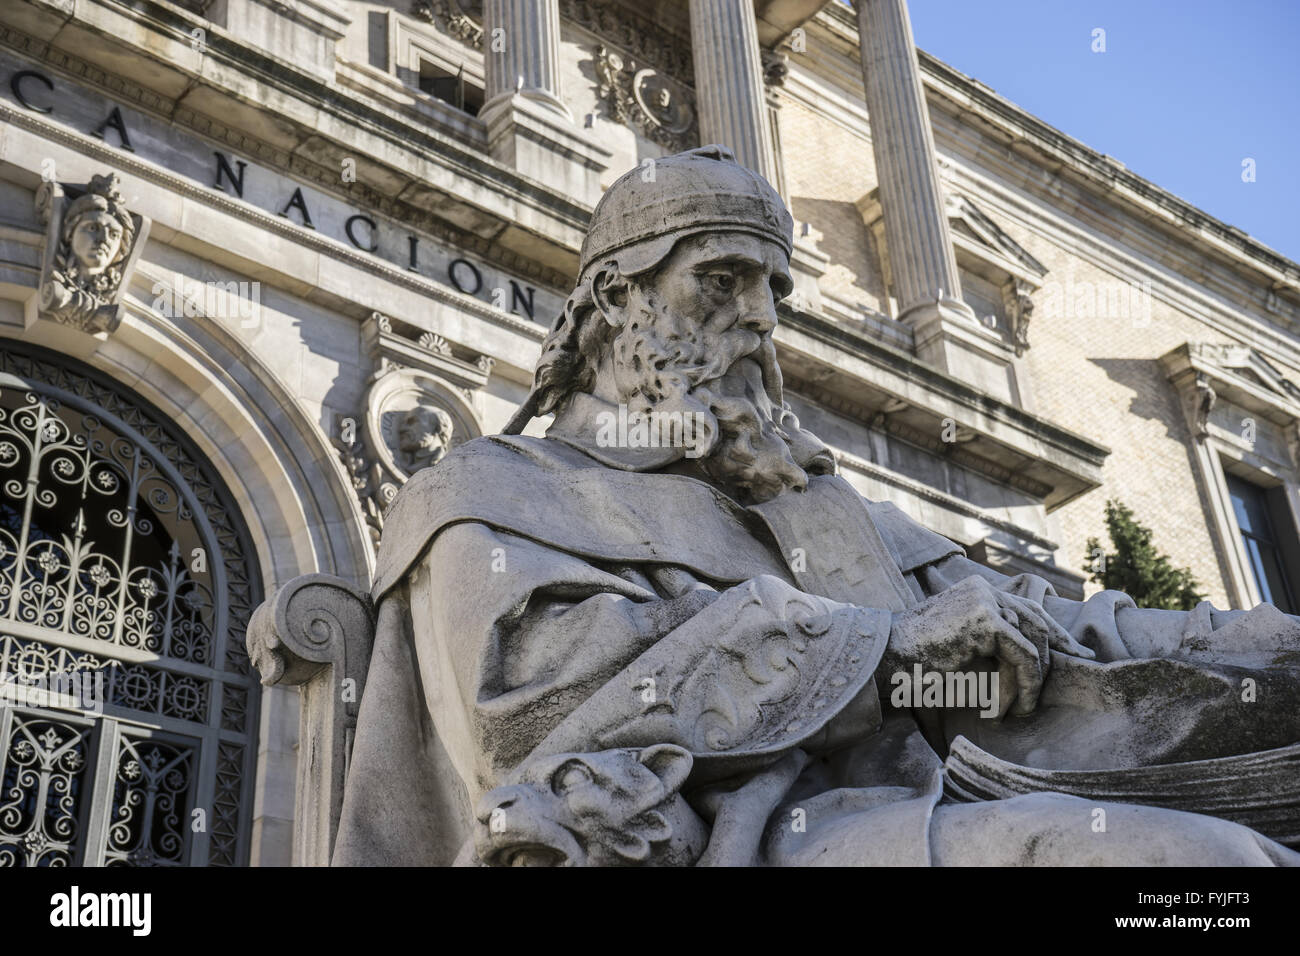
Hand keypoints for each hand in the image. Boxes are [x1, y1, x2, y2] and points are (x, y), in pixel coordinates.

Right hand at [884, 575, 1094, 716]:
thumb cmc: (915, 662)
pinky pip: (1024, 656)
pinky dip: (1025, 684)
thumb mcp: (962, 649)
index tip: (1076, 654)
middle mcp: (983, 589)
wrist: (884, 659)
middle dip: (1060, 651)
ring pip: (1034, 642)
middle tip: (1076, 672)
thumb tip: (1033, 662)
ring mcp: (985, 600)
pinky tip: (1015, 706)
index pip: (1027, 609)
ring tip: (1021, 709)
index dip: (1055, 633)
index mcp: (976, 591)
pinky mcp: (986, 619)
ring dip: (1032, 681)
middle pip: (1038, 621)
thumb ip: (992, 646)